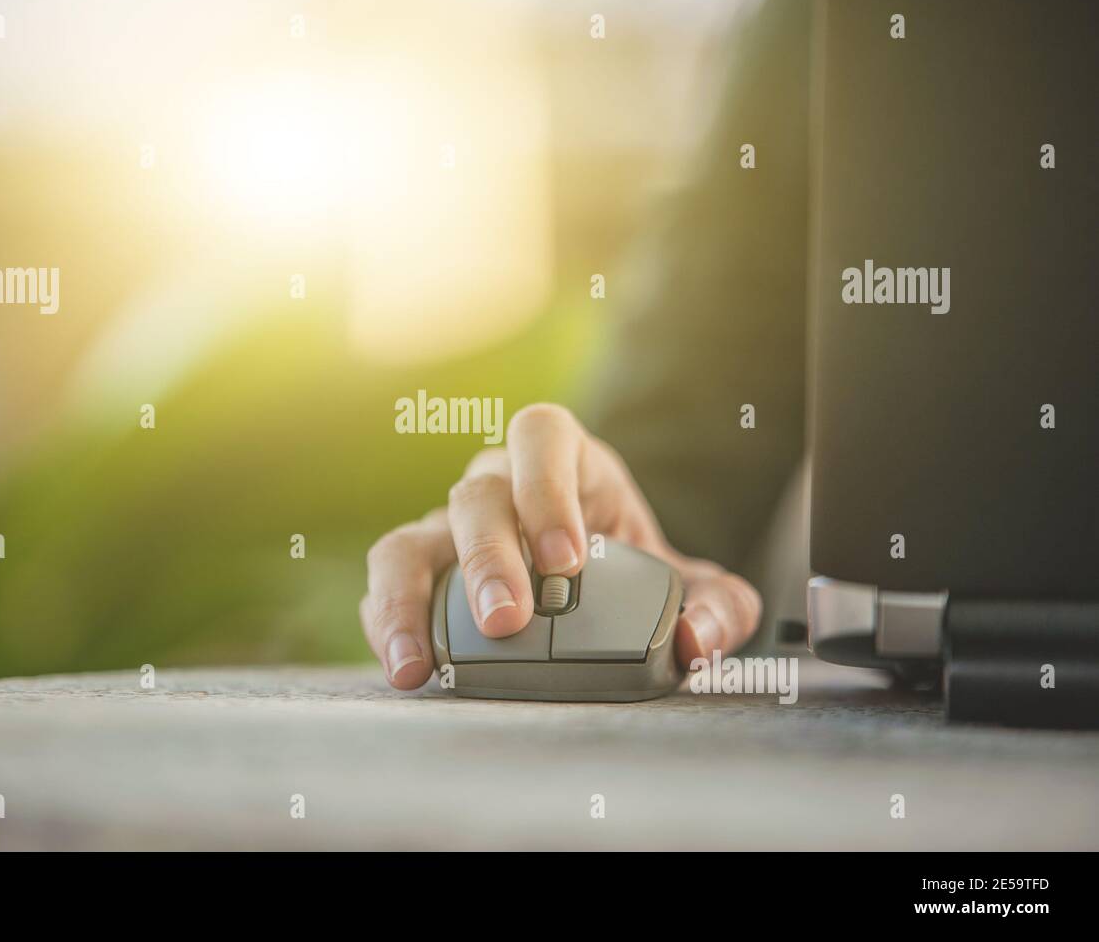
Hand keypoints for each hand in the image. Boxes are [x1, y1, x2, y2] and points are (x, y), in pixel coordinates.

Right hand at [360, 403, 761, 687]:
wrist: (600, 590)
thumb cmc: (638, 573)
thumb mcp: (694, 585)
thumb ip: (720, 606)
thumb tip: (695, 641)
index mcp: (566, 461)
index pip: (541, 436)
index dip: (546, 486)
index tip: (567, 559)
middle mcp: (496, 486)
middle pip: (475, 494)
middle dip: (487, 556)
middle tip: (508, 620)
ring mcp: (448, 530)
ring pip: (407, 540)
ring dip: (410, 597)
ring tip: (422, 662)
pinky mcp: (419, 577)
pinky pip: (385, 590)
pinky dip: (386, 627)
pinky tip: (406, 669)